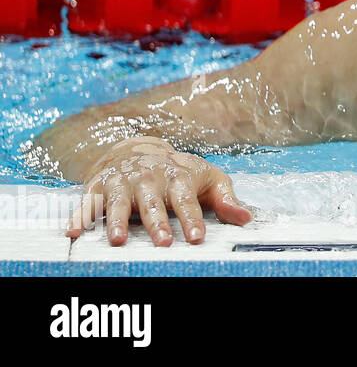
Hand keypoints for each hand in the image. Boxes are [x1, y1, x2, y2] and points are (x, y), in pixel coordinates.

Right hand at [67, 136, 252, 246]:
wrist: (137, 148)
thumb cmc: (179, 171)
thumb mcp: (208, 179)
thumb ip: (226, 199)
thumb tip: (246, 218)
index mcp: (177, 176)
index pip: (187, 200)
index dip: (192, 219)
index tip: (197, 238)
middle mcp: (148, 179)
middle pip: (153, 203)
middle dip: (157, 223)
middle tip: (163, 243)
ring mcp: (122, 182)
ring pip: (120, 203)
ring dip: (118, 221)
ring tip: (119, 240)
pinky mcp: (98, 187)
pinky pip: (87, 203)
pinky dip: (80, 216)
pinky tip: (75, 232)